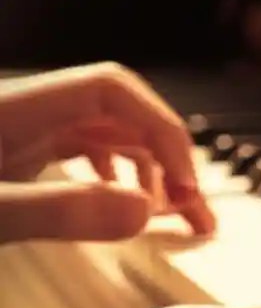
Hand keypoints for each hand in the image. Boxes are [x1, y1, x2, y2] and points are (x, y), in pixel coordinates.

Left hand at [0, 62, 215, 241]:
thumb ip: (59, 209)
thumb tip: (140, 212)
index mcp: (19, 109)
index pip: (113, 91)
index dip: (160, 129)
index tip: (183, 184)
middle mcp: (30, 113)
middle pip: (121, 117)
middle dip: (167, 158)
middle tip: (194, 208)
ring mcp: (26, 132)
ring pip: (110, 137)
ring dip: (151, 172)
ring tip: (177, 216)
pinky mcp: (21, 153)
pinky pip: (88, 152)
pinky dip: (121, 177)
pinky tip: (127, 202)